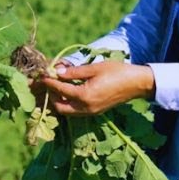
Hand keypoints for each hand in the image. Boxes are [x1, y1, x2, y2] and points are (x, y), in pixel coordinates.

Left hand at [40, 60, 154, 115]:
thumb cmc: (117, 72)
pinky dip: (68, 103)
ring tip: (55, 86)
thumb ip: (74, 72)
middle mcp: (86, 107)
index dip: (49, 81)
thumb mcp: (94, 68)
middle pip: (59, 106)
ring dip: (59, 100)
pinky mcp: (95, 111)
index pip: (60, 89)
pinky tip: (67, 91)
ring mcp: (91, 112)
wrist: (137, 84)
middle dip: (51, 95)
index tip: (42, 74)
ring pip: (67, 111)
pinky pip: (75, 111)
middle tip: (47, 82)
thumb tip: (57, 71)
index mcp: (85, 95)